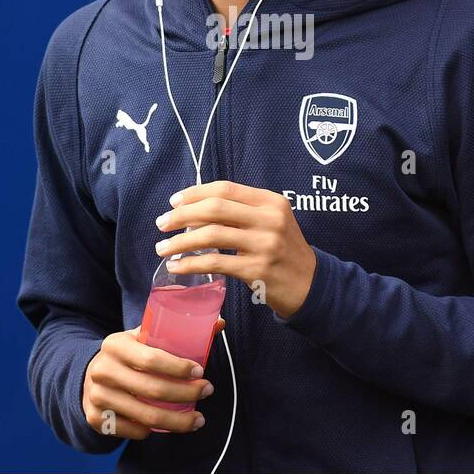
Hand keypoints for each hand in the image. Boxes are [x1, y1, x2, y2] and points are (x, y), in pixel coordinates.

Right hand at [81, 319, 224, 439]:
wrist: (89, 373)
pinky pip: (134, 431)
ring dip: (178, 421)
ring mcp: (97, 396)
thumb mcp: (143, 336)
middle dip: (186, 393)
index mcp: (116, 345)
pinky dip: (153, 431)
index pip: (151, 358)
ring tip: (199, 419)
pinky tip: (167, 426)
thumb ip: (176, 330)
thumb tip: (219, 323)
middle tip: (207, 391)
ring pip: (147, 416)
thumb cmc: (128, 354)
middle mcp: (103, 370)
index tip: (201, 372)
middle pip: (153, 389)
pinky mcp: (96, 419)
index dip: (179, 368)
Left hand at [154, 180, 316, 319]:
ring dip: (180, 241)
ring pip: (211, 236)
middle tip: (161, 224)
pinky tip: (177, 266)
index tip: (173, 201)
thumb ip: (242, 212)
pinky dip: (191, 264)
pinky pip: (216, 263)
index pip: (225, 189)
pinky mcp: (257, 270)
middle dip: (181, 215)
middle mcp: (269, 219)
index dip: (195, 193)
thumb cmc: (284, 251)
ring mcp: (265, 245)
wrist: (311, 285)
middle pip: (215, 208)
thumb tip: (193, 210)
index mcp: (271, 202)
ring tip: (162, 248)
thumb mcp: (272, 222)